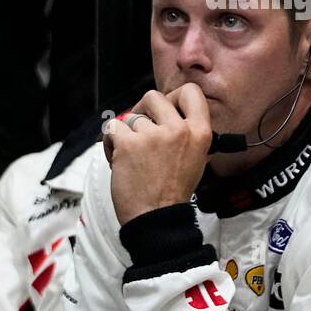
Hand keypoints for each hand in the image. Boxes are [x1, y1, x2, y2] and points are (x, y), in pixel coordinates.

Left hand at [103, 84, 211, 225]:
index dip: (174, 96)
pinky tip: (118, 158)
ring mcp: (152, 135)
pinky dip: (110, 142)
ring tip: (131, 156)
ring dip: (126, 134)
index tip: (166, 108)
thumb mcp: (197, 158)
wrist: (156, 218)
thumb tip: (170, 112)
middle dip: (143, 111)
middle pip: (154, 97)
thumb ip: (187, 133)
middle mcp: (178, 130)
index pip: (191, 92)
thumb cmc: (172, 192)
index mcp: (200, 133)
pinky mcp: (128, 144)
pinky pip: (113, 128)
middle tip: (141, 128)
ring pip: (130, 117)